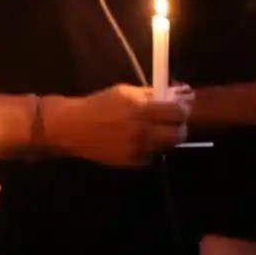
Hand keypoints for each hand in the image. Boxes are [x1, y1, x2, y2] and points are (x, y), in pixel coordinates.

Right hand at [46, 85, 187, 167]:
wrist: (73, 128)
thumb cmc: (98, 105)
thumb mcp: (124, 92)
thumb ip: (149, 94)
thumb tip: (174, 95)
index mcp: (141, 109)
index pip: (178, 112)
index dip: (182, 109)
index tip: (180, 107)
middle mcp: (143, 131)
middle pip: (179, 134)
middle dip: (179, 127)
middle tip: (173, 122)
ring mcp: (139, 149)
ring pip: (167, 146)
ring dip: (165, 138)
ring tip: (156, 131)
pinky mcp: (133, 162)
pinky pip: (152, 156)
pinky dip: (150, 148)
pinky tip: (139, 141)